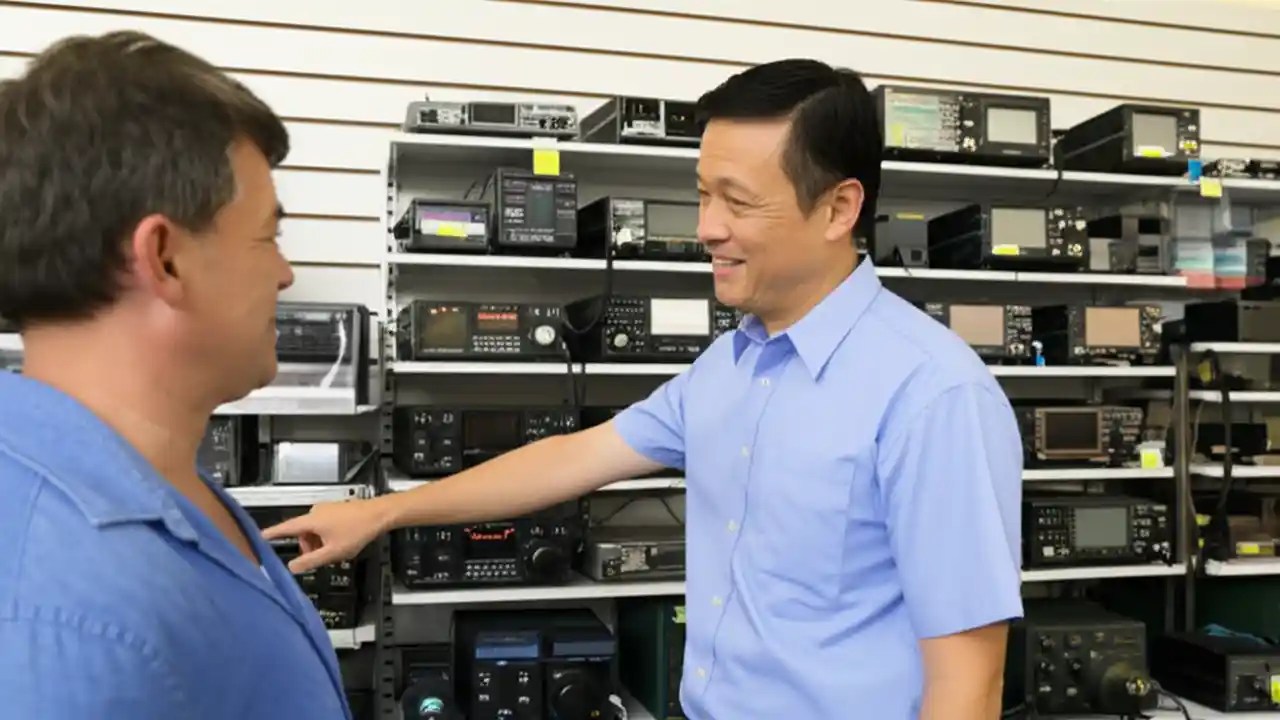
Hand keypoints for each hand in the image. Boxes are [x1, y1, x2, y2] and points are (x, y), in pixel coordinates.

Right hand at [261, 497, 394, 572]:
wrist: (380, 514)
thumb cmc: (358, 530)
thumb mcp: (332, 552)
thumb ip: (311, 561)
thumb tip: (292, 567)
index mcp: (310, 521)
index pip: (285, 528)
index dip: (271, 534)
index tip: (258, 537)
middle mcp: (315, 512)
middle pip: (301, 534)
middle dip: (309, 548)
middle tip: (323, 558)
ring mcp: (326, 510)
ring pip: (314, 531)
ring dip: (319, 543)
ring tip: (336, 550)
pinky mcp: (335, 510)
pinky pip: (323, 526)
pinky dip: (327, 536)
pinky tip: (341, 542)